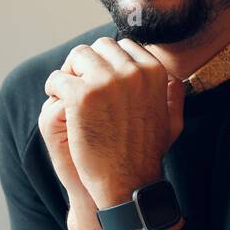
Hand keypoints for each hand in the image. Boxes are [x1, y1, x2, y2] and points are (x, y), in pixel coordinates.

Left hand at [44, 37, 184, 208]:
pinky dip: (54, 87)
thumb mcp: (173, 121)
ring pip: (78, 56)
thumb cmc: (148, 155)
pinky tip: (57, 101)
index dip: (109, 61)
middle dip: (89, 63)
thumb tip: (175, 77)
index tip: (100, 79)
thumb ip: (174, 95)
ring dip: (70, 71)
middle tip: (80, 83)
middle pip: (99, 47)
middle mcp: (132, 71)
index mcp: (154, 72)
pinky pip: (59, 77)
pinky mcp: (81, 96)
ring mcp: (106, 81)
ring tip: (65, 91)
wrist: (129, 183)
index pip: (124, 46)